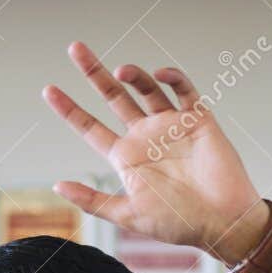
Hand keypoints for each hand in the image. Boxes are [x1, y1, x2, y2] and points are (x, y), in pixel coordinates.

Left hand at [42, 41, 267, 262]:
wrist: (223, 222)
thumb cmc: (178, 223)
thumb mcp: (128, 214)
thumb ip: (93, 200)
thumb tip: (57, 185)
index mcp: (127, 157)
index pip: (90, 128)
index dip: (69, 109)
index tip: (48, 90)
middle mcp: (146, 137)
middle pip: (114, 98)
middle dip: (93, 73)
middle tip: (74, 48)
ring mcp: (171, 126)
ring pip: (146, 89)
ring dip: (133, 75)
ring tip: (119, 71)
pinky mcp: (197, 120)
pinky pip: (183, 91)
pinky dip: (172, 78)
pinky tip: (159, 74)